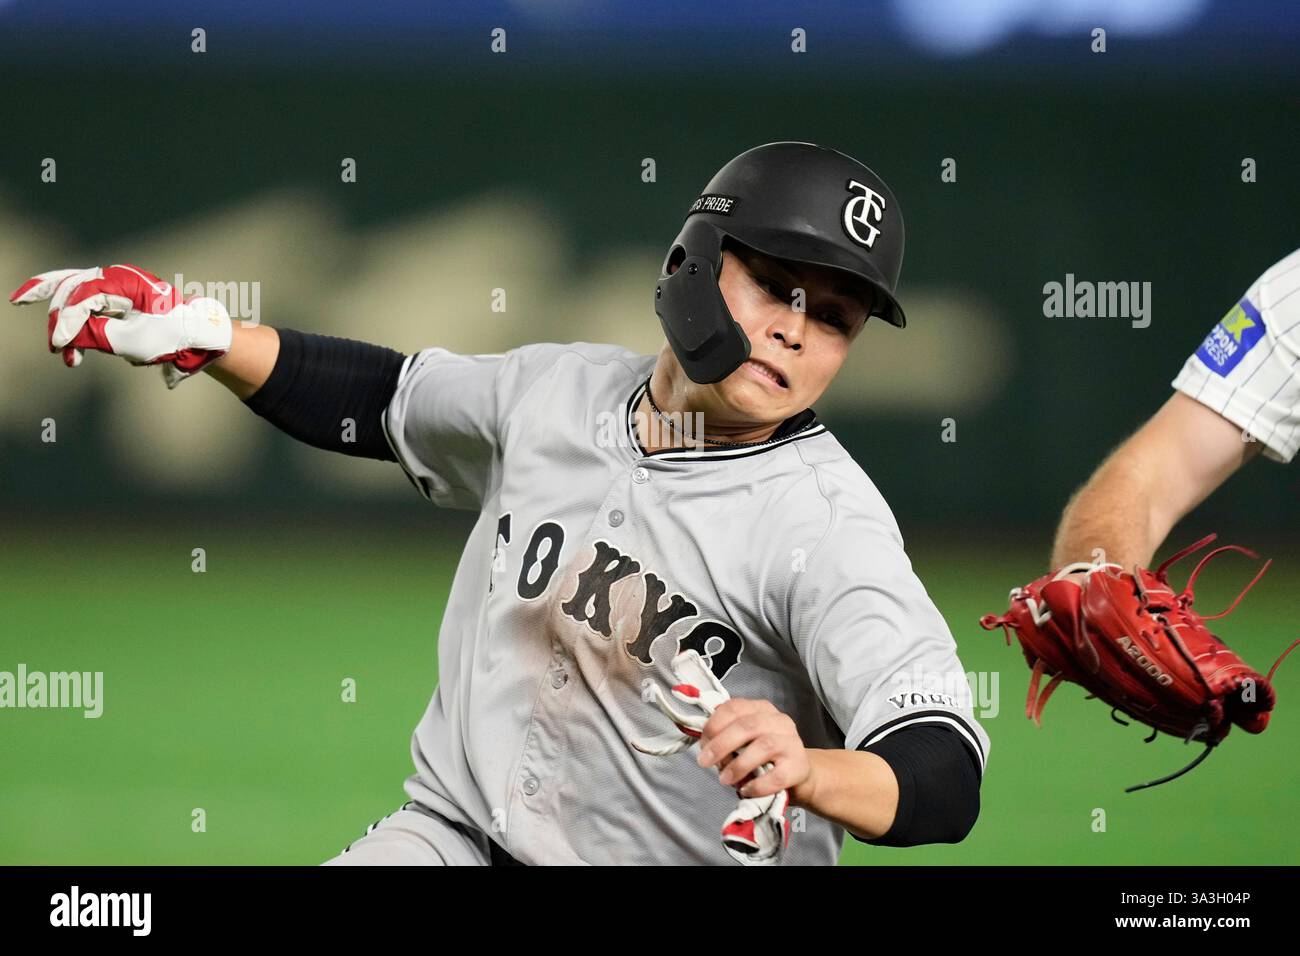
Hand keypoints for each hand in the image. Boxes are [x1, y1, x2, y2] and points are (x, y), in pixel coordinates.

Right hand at [10, 264, 231, 385]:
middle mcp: (117, 277)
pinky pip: (88, 307)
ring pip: (77, 298)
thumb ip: (93, 334)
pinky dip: (80, 327)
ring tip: (68, 355)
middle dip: (61, 319)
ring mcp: (116, 288)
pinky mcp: (116, 302)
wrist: (196, 338)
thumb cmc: (170, 335)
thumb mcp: (129, 340)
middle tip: (56, 347)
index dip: (66, 319)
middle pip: (73, 291)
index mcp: (124, 280)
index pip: (83, 295)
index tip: (60, 344)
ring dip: (68, 325)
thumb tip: (63, 336)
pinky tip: (75, 350)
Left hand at [697, 698, 811, 799]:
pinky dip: (757, 785)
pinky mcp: (798, 766)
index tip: (702, 744)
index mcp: (761, 708)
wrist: (798, 772)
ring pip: (763, 747)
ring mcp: (791, 742)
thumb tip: (706, 747)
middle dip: (721, 745)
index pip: (734, 707)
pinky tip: (746, 789)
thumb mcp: (745, 739)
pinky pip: (776, 776)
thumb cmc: (764, 755)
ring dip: (738, 765)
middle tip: (705, 762)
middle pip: (747, 726)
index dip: (714, 725)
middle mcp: (778, 720)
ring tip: (724, 779)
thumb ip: (727, 735)